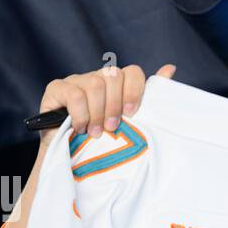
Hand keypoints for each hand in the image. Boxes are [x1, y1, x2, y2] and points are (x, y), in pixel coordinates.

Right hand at [38, 63, 176, 141]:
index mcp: (116, 86)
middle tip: (112, 128)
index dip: (134, 91)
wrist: (71, 160)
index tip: (132, 114)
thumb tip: (170, 68)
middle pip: (113, 75)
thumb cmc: (103, 143)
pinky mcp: (57, 89)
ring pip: (95, 83)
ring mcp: (76, 81)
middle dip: (115, 105)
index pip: (132, 72)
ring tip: (96, 133)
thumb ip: (148, 97)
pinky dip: (80, 114)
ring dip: (97, 112)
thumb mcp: (130, 124)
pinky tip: (79, 128)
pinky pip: (74, 94)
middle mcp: (97, 78)